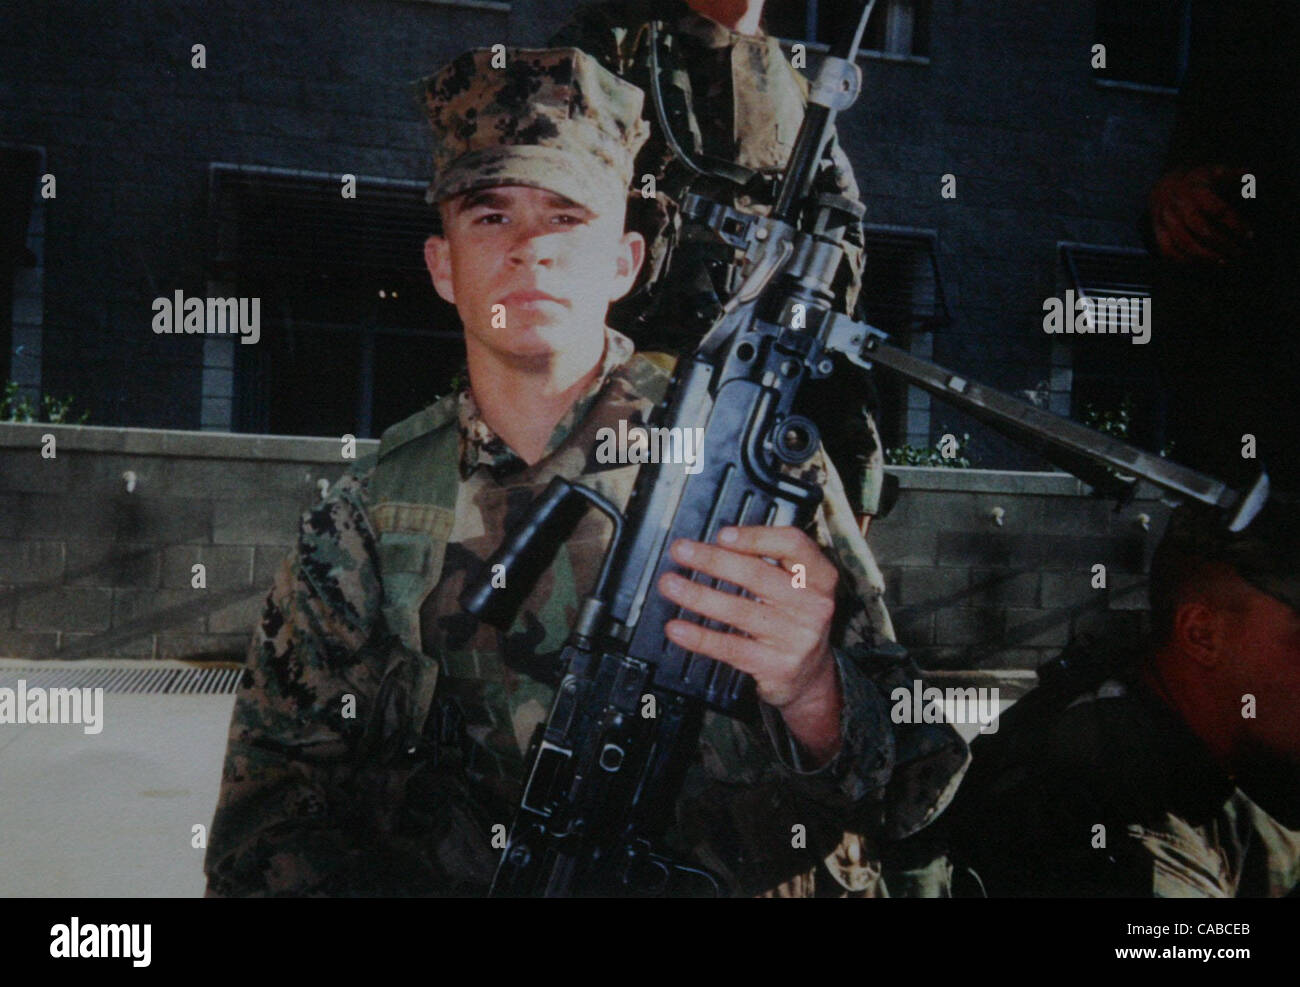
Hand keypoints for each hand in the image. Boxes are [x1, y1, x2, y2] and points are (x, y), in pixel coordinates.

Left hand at [656, 525, 842, 763]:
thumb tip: (715, 546)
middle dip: (713, 560)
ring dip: (698, 595)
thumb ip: (767, 563)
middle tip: (681, 551)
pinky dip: (700, 636)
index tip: (723, 535)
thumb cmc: (795, 620)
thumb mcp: (798, 587)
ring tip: (670, 585)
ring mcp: (796, 637)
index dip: (755, 537)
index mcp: (820, 577)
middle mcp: (813, 605)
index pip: (792, 545)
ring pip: (739, 610)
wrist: (811, 676)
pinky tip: (678, 628)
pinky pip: (731, 647)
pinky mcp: (777, 665)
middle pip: (758, 574)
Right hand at [1149, 164, 1251, 264]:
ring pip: (1183, 242)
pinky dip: (1183, 260)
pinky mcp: (1157, 230)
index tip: (1250, 235)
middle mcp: (1179, 204)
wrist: (1165, 184)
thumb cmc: (1199, 181)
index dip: (1235, 224)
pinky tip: (1201, 265)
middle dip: (1222, 243)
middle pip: (1200, 228)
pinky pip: (1167, 249)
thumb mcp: (1217, 171)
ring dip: (1205, 255)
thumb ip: (1236, 175)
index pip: (1218, 209)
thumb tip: (1253, 177)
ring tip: (1223, 262)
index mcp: (1197, 189)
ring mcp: (1165, 218)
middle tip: (1239, 253)